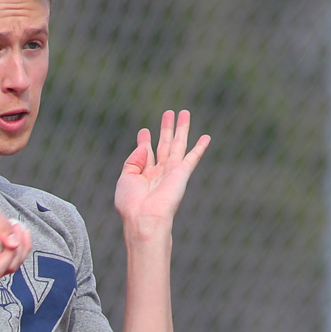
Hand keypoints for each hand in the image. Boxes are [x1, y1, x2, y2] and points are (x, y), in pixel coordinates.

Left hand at [114, 110, 210, 231]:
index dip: (144, 141)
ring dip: (182, 129)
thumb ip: (133, 161)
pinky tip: (206, 137)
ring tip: (184, 112)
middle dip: (166, 129)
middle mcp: (159, 173)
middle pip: (164, 145)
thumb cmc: (131, 204)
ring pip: (178, 145)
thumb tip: (144, 146)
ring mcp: (171, 173)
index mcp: (143, 176)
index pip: (146, 154)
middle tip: (169, 113)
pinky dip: (200, 148)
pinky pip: (193, 158)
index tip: (144, 131)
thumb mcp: (124, 179)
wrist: (145, 219)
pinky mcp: (182, 174)